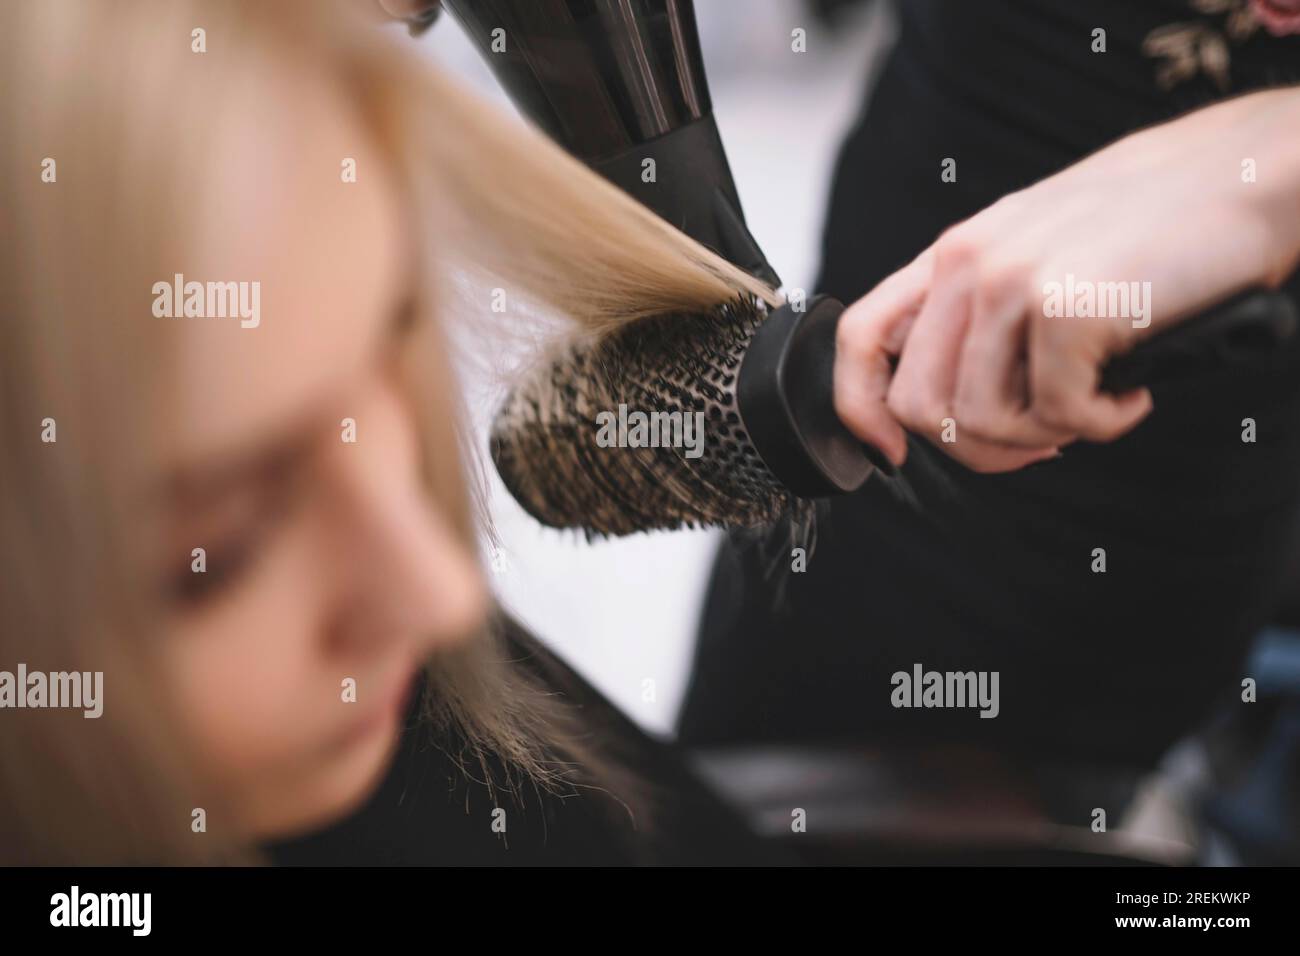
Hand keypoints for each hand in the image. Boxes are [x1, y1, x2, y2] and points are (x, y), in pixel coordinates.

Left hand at [834, 87, 1299, 472]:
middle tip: (1043, 438)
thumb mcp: (1041, 253)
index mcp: (954, 253)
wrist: (1246, 174)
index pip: (860, 338)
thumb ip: (987, 314)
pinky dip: (1103, 424)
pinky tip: (1132, 393)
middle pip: (919, 407)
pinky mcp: (1065, 307)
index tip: (889, 453)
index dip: (859, 410)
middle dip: (977, 448)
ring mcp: (1011, 282)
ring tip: (1093, 403)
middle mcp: (968, 263)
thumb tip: (956, 414)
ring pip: (978, 423)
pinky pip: (1058, 418)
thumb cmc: (1152, 225)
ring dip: (1042, 438)